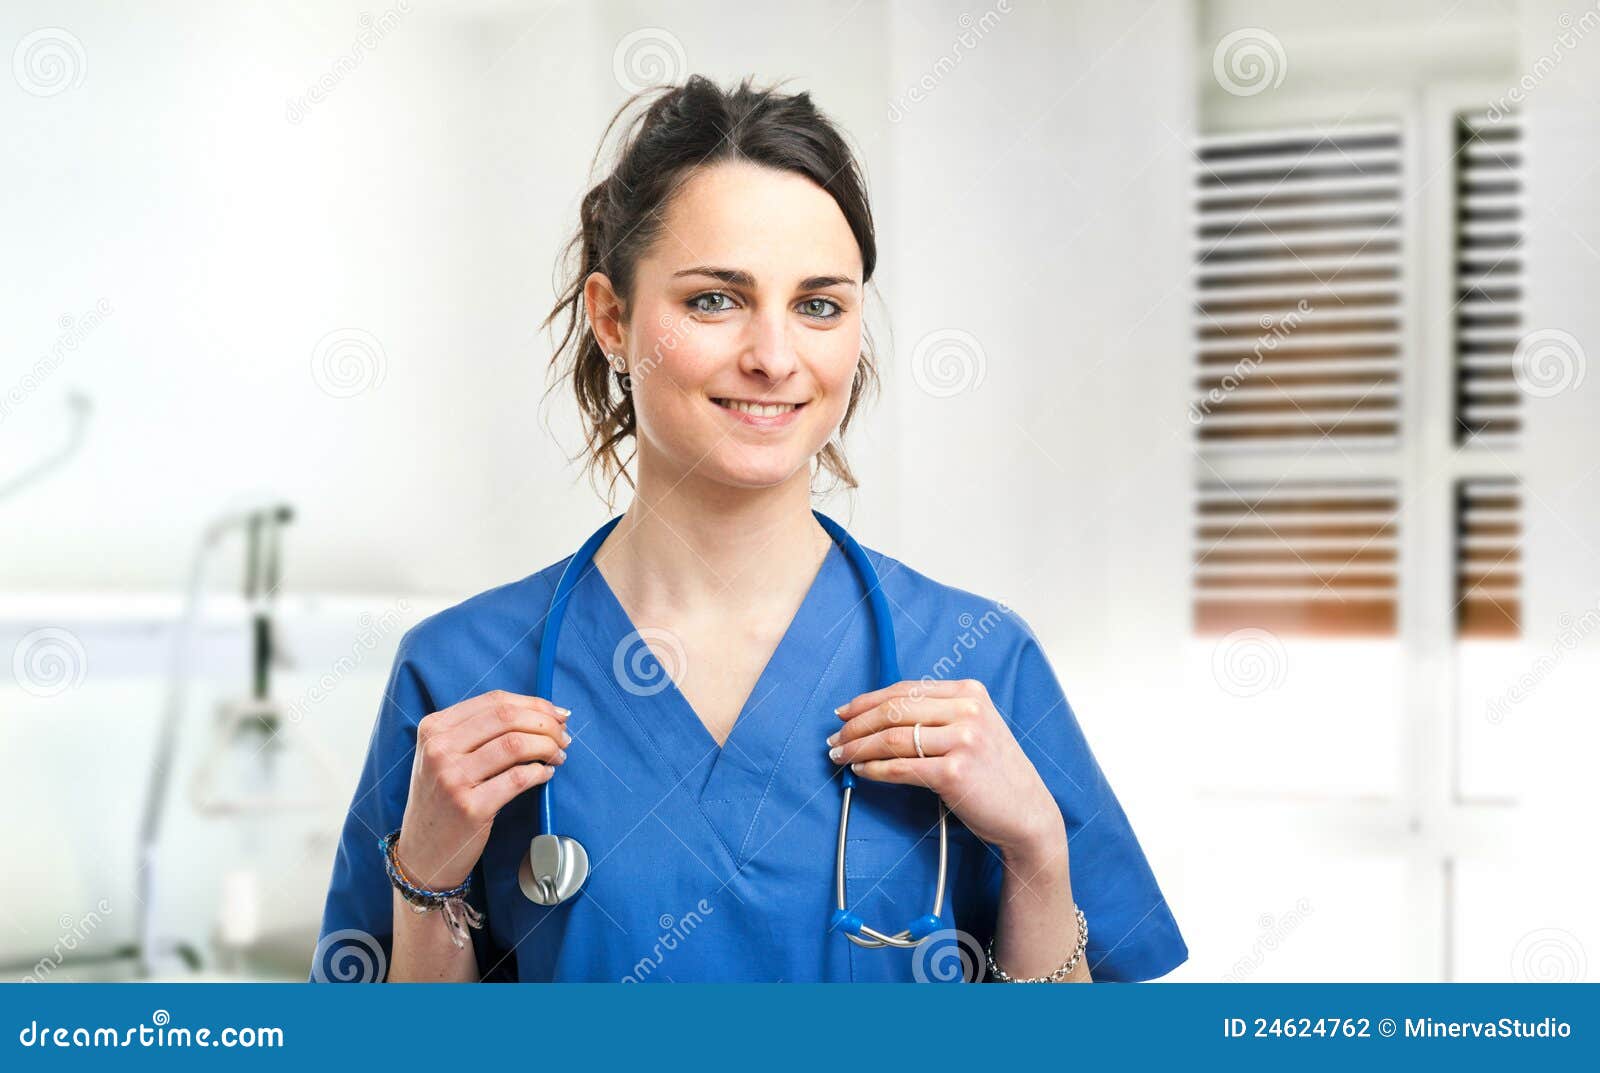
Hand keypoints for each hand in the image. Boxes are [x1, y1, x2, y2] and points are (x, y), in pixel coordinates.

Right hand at [396, 690, 570, 889]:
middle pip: (507, 718)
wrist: (423, 853)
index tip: (557, 714)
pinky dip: (540, 773)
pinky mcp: (470, 807)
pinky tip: (546, 775)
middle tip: (563, 737)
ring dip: (547, 747)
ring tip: (558, 756)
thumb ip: (480, 731)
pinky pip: (518, 779)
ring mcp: (452, 778)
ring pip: (515, 744)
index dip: (534, 704)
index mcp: (434, 728)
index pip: (494, 701)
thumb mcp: (445, 756)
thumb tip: (542, 713)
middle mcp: (439, 749)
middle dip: (546, 724)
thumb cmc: (442, 800)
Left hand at [829, 679, 1063, 860]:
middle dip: (856, 725)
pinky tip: (861, 771)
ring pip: (892, 738)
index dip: (867, 701)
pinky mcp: (954, 772)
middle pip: (894, 710)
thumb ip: (938, 714)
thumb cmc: (994, 773)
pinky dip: (874, 769)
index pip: (905, 689)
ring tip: (840, 756)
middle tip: (835, 739)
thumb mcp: (975, 728)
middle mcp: (968, 710)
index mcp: (970, 692)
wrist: (1027, 813)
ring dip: (858, 748)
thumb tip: (878, 714)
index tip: (843, 713)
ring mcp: (963, 740)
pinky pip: (900, 767)